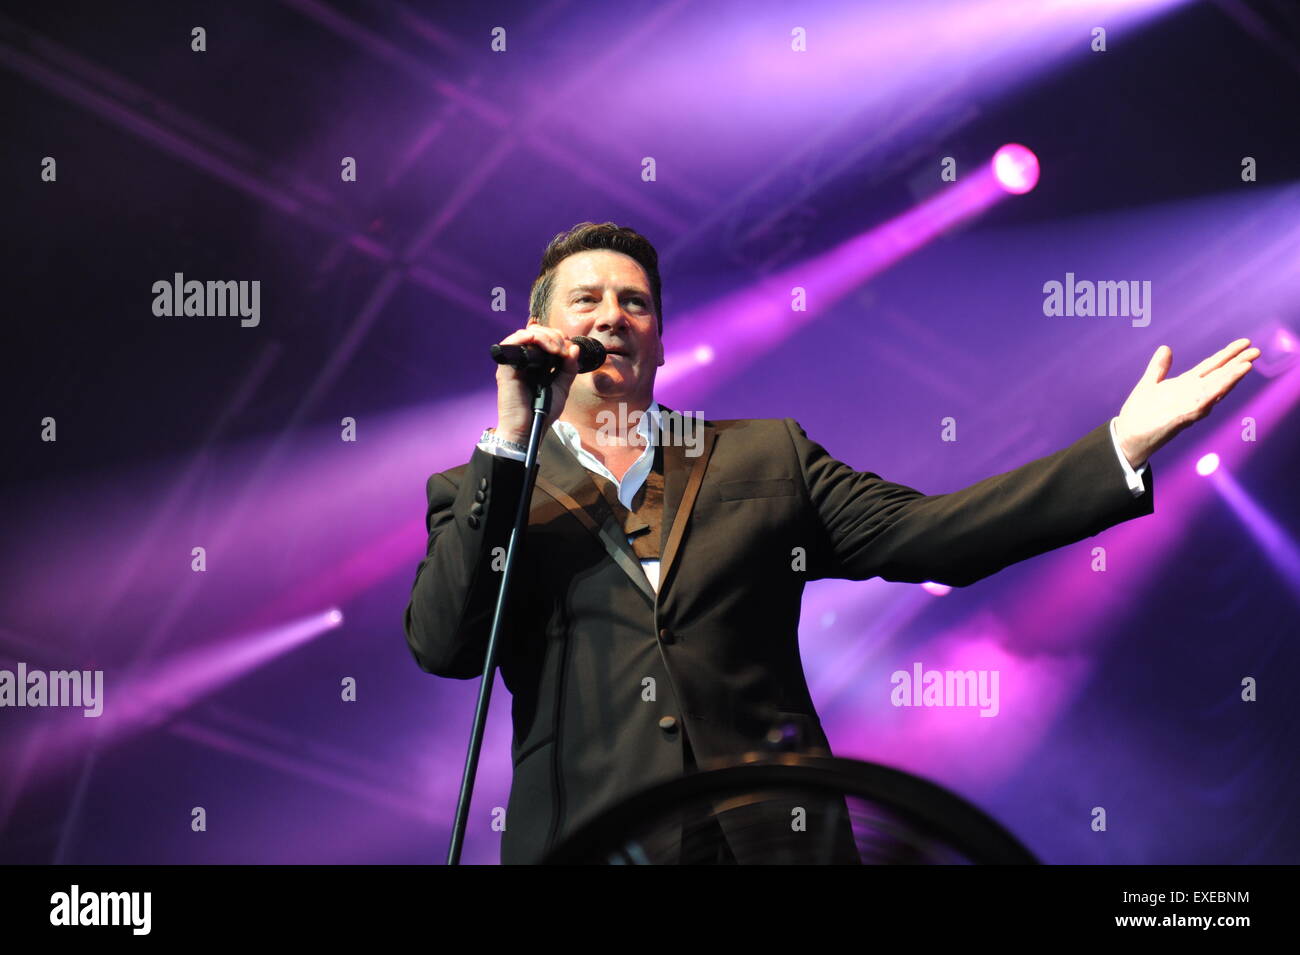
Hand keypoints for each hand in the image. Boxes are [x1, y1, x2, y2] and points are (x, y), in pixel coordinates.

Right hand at [494, 323, 582, 443]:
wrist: (528, 430)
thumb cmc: (541, 412)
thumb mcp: (562, 388)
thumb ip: (568, 369)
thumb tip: (574, 348)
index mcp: (536, 363)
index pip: (544, 338)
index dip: (558, 337)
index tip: (569, 349)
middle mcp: (523, 360)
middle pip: (536, 332)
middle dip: (554, 336)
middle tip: (563, 350)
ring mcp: (513, 363)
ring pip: (525, 334)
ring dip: (544, 336)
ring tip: (555, 349)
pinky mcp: (505, 367)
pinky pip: (511, 343)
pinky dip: (526, 337)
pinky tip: (539, 344)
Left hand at [1114, 338, 1260, 467]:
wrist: (1127, 436)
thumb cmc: (1140, 414)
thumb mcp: (1149, 384)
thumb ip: (1158, 368)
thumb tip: (1165, 348)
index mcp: (1186, 385)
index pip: (1211, 366)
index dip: (1227, 354)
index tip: (1244, 343)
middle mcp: (1192, 394)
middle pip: (1219, 376)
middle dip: (1237, 364)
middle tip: (1256, 350)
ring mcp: (1190, 405)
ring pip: (1216, 389)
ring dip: (1231, 378)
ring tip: (1247, 364)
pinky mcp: (1183, 416)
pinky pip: (1203, 402)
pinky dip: (1214, 393)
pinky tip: (1226, 384)